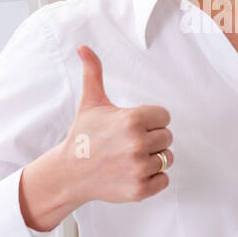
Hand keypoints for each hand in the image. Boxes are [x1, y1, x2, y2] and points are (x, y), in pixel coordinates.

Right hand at [18, 46, 173, 228]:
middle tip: (128, 144)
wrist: (69, 173)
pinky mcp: (140, 189)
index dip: (150, 121)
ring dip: (153, 159)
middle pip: (167, 137)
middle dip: (152, 140)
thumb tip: (83, 47)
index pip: (164, 117)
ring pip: (167, 158)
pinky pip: (164, 180)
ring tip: (129, 158)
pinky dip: (153, 179)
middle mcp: (137, 143)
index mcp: (132, 119)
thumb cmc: (83, 136)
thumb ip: (93, 72)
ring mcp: (139, 168)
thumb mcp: (90, 102)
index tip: (131, 127)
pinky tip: (133, 173)